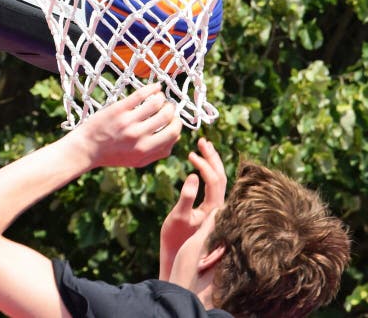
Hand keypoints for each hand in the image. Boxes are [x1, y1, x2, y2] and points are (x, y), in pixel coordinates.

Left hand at [72, 83, 181, 169]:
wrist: (86, 148)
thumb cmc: (112, 155)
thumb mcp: (137, 161)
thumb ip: (157, 153)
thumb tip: (176, 138)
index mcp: (146, 150)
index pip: (173, 134)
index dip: (177, 124)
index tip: (173, 119)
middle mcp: (139, 136)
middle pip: (167, 117)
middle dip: (171, 109)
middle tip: (168, 106)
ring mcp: (128, 122)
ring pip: (156, 103)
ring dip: (162, 98)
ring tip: (159, 97)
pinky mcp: (118, 109)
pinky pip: (140, 95)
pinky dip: (152, 88)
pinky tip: (155, 87)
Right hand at [159, 138, 226, 278]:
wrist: (178, 257)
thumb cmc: (176, 239)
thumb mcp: (179, 217)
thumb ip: (187, 197)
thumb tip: (194, 175)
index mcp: (214, 209)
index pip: (214, 180)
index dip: (204, 165)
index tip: (190, 155)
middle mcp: (219, 207)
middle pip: (221, 177)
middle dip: (212, 157)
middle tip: (203, 141)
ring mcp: (215, 208)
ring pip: (219, 180)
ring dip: (212, 162)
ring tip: (204, 147)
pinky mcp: (210, 209)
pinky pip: (214, 186)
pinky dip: (209, 171)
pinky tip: (202, 165)